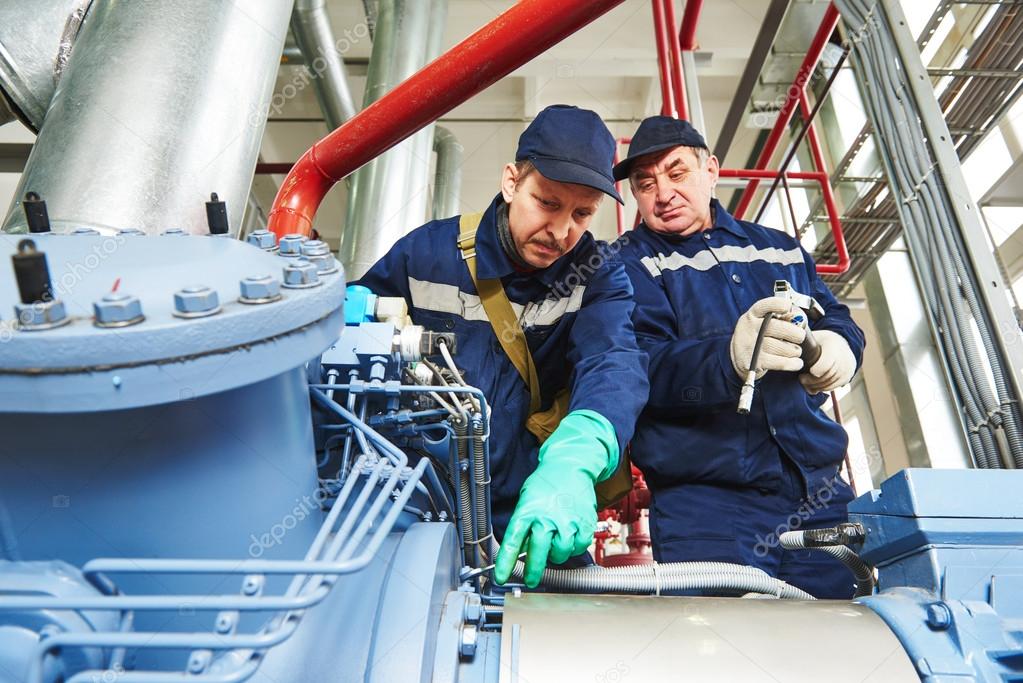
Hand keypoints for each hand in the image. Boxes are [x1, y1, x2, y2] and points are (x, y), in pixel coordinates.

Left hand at [494, 410, 616, 587]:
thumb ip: (525, 525)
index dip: (506, 563)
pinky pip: (578, 547)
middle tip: (531, 579)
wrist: (571, 466)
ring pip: (560, 554)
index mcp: (528, 511)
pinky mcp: (585, 523)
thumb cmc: (546, 483)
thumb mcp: (527, 499)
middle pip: (538, 554)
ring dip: (556, 555)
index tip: (501, 578)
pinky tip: (569, 537)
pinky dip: (573, 547)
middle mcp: (547, 518)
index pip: (513, 542)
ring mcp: (568, 522)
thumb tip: (523, 551)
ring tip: (554, 544)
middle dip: (533, 572)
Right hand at [729, 297, 805, 378]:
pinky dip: (793, 363)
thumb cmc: (758, 336)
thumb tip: (796, 317)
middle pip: (779, 328)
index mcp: (752, 315)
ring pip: (783, 347)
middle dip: (796, 333)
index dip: (779, 305)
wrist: (739, 357)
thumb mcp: (762, 322)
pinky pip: (782, 363)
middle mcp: (749, 329)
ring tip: (794, 351)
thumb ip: (779, 318)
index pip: (766, 306)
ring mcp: (751, 346)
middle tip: (799, 337)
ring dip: (795, 350)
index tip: (788, 307)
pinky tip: (796, 362)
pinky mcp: (755, 363)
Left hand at [799, 330, 855, 393]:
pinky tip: (813, 385)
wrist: (841, 344)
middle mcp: (843, 358)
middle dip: (811, 380)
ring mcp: (847, 369)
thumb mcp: (812, 337)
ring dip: (815, 385)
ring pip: (829, 383)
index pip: (825, 364)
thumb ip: (801, 343)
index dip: (814, 371)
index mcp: (833, 346)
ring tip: (805, 382)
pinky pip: (833, 387)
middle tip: (801, 379)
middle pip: (825, 376)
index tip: (802, 374)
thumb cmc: (821, 341)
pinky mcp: (847, 377)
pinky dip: (822, 388)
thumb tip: (782, 344)